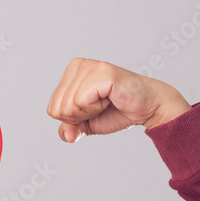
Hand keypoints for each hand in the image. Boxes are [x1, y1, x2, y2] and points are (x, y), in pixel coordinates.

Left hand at [46, 58, 191, 142]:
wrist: (146, 108)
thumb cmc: (117, 111)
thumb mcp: (86, 124)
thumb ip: (70, 130)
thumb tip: (66, 135)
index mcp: (70, 73)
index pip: (52, 109)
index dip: (73, 118)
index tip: (93, 108)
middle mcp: (77, 65)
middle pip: (58, 109)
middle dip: (80, 116)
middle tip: (101, 105)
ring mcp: (89, 67)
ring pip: (68, 106)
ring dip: (89, 112)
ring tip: (106, 101)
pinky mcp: (101, 72)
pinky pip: (81, 102)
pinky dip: (96, 108)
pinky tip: (110, 98)